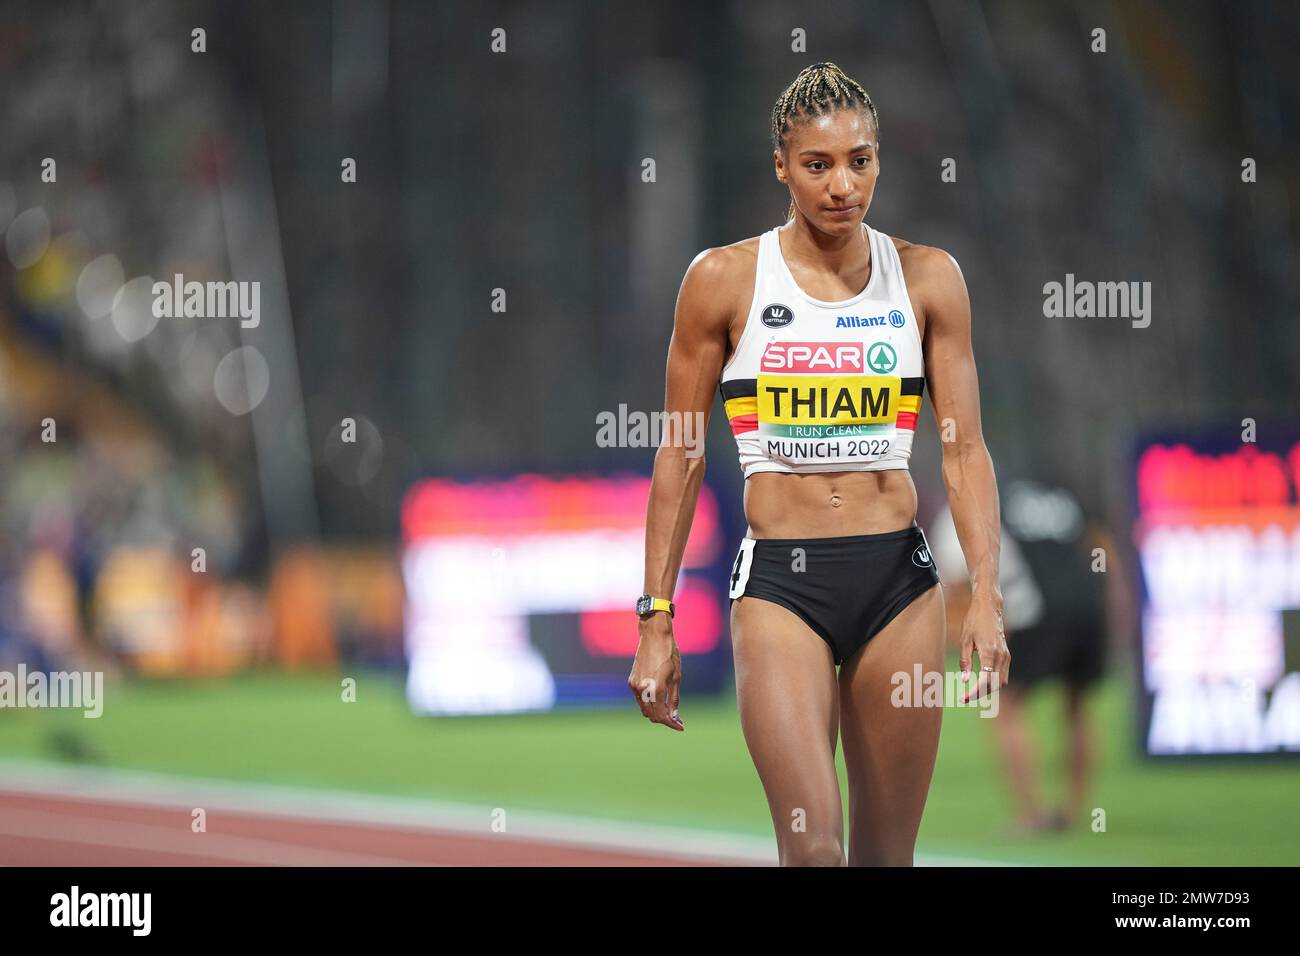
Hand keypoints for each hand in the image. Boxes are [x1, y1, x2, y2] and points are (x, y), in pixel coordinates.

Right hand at [628, 613, 683, 730]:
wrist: (654, 636)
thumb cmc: (669, 654)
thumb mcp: (676, 677)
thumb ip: (674, 699)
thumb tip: (674, 717)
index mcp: (655, 688)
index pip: (662, 715)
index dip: (672, 723)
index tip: (680, 727)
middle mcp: (642, 689)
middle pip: (652, 715)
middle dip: (664, 719)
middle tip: (676, 719)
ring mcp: (635, 685)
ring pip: (644, 709)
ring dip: (655, 713)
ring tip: (668, 710)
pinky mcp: (631, 681)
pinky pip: (639, 699)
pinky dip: (648, 703)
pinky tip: (658, 699)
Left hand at [959, 593, 1008, 703]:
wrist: (989, 608)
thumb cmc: (974, 621)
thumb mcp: (964, 640)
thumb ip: (965, 661)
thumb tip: (964, 681)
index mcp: (989, 653)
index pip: (985, 681)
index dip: (974, 693)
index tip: (963, 698)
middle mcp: (1001, 656)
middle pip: (994, 685)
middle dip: (981, 694)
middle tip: (965, 697)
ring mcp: (1006, 656)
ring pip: (1001, 682)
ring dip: (988, 690)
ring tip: (972, 692)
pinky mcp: (1007, 655)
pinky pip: (1003, 675)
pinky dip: (994, 682)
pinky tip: (982, 682)